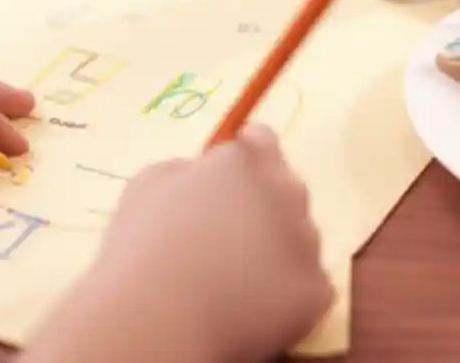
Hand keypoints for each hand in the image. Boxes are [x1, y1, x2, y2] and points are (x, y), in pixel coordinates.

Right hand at [23, 125, 331, 362]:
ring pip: (299, 238)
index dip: (246, 154)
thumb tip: (201, 176)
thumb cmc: (143, 246)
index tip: (232, 174)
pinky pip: (308, 284)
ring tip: (236, 277)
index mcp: (245, 162)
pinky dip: (287, 293)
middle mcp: (287, 193)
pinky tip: (252, 306)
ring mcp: (307, 242)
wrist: (160, 318)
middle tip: (228, 235)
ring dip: (277, 248)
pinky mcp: (316, 290)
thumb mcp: (149, 185)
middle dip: (262, 204)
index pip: (262, 140)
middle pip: (285, 189)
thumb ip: (186, 171)